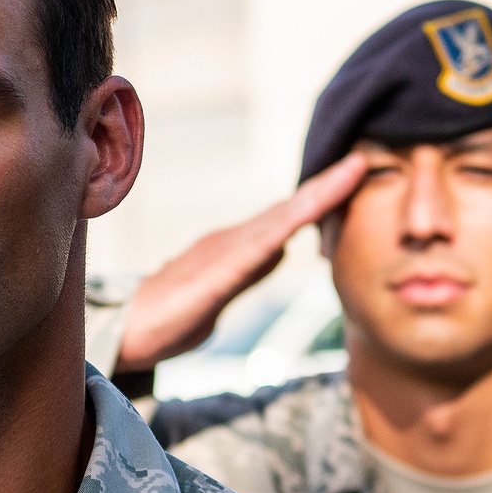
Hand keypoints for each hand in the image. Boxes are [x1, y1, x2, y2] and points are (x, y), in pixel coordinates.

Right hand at [113, 153, 366, 372]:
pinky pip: (256, 248)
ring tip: (352, 171)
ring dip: (317, 197)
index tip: (357, 175)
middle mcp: (234, 241)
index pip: (289, 219)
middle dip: (328, 186)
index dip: (322, 197)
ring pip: (280, 220)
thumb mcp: (223, 293)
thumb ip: (251, 270)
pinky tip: (308, 214)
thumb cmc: (169, 318)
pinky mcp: (215, 275)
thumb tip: (281, 248)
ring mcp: (224, 254)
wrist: (125, 332)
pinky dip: (285, 228)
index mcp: (239, 249)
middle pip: (290, 210)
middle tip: (365, 160)